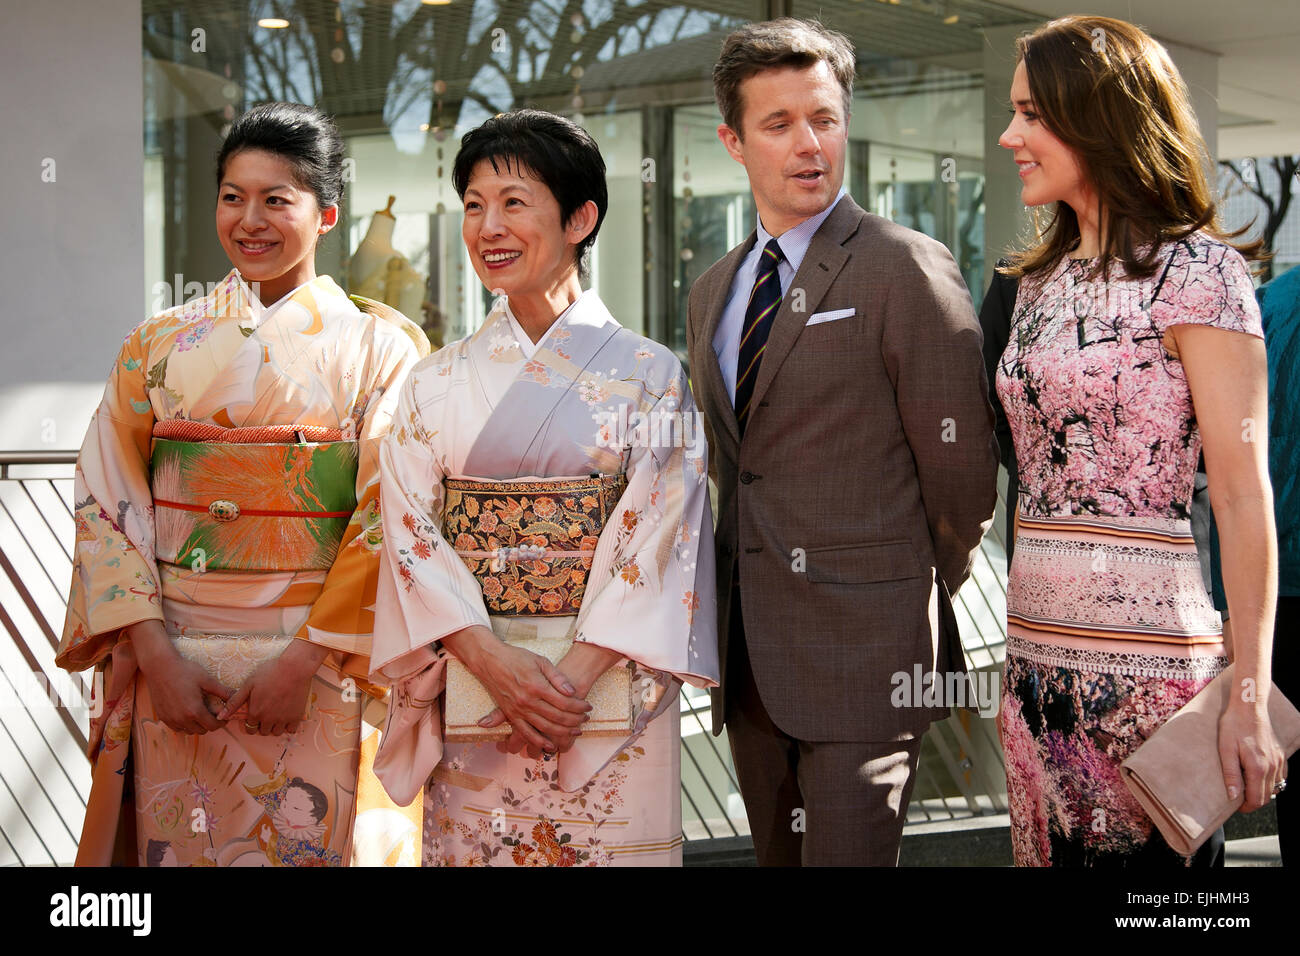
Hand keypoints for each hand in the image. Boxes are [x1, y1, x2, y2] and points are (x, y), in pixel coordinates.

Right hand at [129, 620, 232, 734]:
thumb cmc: (184, 671)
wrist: (160, 666)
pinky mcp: (162, 717)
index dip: (221, 722)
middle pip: (201, 730)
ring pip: (188, 731)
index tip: (223, 716)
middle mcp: (181, 719)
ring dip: (196, 725)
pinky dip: (184, 724)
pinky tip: (187, 713)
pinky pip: (177, 728)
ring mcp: (170, 719)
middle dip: (209, 724)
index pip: (212, 726)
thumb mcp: (206, 680)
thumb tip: (236, 696)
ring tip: (200, 712)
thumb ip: (222, 691)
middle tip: (212, 712)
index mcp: (194, 711)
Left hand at [218, 639, 327, 735]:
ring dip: (274, 727)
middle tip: (266, 714)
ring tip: (276, 716)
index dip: (251, 722)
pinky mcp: (296, 716)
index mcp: (256, 712)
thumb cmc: (269, 672)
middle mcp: (269, 719)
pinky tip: (287, 716)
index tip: (255, 715)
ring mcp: (283, 719)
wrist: (294, 667)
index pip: (250, 728)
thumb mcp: (249, 684)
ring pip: (276, 733)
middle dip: (262, 725)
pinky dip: (288, 726)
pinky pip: (291, 730)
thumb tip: (220, 717)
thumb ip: (235, 702)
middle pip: (263, 732)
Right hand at [442, 624, 590, 755]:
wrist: (490, 660)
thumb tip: (572, 691)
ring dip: (562, 732)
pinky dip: (538, 742)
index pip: (564, 702)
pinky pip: (526, 733)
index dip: (579, 706)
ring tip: (576, 732)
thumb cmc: (516, 658)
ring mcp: (518, 710)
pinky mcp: (511, 715)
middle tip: (586, 719)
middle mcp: (528, 701)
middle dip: (575, 720)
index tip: (588, 707)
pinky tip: (550, 747)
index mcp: (537, 686)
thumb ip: (557, 677)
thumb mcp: (540, 661)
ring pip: (545, 727)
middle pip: (557, 717)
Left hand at [1218, 698, 1287, 811]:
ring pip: (1275, 788)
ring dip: (1262, 792)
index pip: (1257, 799)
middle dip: (1253, 801)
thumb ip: (1230, 774)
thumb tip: (1233, 796)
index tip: (1236, 806)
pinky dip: (1271, 782)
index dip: (1246, 807)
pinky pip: (1281, 777)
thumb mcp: (1226, 749)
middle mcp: (1272, 766)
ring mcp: (1279, 761)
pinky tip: (1259, 778)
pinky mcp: (1281, 755)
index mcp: (1258, 767)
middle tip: (1239, 799)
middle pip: (1267, 796)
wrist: (1249, 707)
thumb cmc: (1234, 726)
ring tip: (1247, 787)